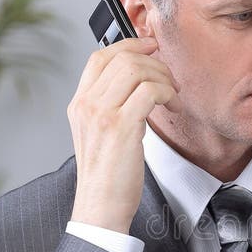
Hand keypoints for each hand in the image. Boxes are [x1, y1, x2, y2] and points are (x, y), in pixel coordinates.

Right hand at [67, 37, 178, 233]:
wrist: (100, 207)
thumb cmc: (107, 176)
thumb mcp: (101, 134)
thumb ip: (112, 106)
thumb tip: (141, 83)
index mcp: (79, 103)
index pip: (100, 56)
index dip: (129, 44)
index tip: (151, 47)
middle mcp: (86, 104)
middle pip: (122, 57)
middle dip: (154, 62)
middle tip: (170, 80)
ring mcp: (101, 113)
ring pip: (137, 69)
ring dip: (163, 77)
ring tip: (172, 96)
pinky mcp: (121, 126)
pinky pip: (150, 90)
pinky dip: (167, 93)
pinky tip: (172, 106)